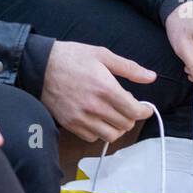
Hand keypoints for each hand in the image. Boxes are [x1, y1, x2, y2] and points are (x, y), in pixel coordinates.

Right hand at [41, 41, 155, 142]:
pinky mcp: (70, 124)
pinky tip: (98, 118)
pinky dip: (99, 131)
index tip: (144, 108)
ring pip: (111, 135)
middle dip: (131, 117)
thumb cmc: (71, 57)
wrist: (40, 66)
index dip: (144, 111)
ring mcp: (81, 118)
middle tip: (127, 106)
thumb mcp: (102, 55)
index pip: (134, 111)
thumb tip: (151, 77)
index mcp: (106, 88)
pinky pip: (92, 138)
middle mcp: (95, 106)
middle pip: (125, 125)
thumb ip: (129, 68)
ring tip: (114, 115)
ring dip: (117, 127)